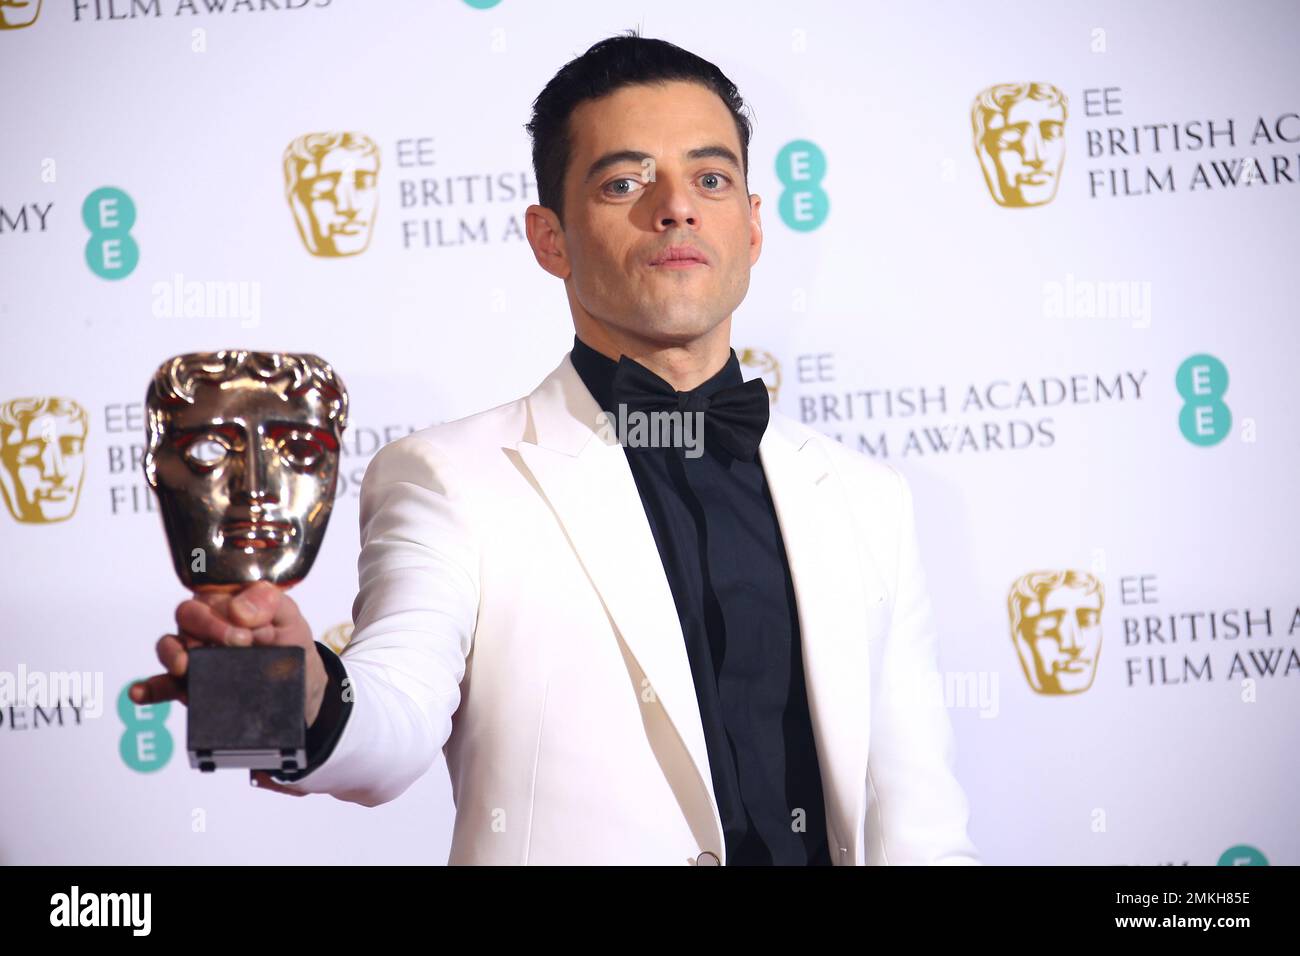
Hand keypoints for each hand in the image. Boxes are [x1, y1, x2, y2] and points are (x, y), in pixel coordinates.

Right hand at [131, 580, 328, 726]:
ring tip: (184, 666)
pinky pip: (161, 685)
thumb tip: (239, 610)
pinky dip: (148, 688)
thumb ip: (269, 602)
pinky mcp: (188, 685)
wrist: (299, 687)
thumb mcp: (289, 617)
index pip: (210, 594)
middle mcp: (204, 625)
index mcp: (227, 602)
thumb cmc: (289, 643)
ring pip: (169, 646)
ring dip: (173, 654)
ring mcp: (194, 655)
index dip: (221, 609)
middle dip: (206, 629)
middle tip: (237, 645)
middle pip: (186, 616)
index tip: (244, 629)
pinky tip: (139, 693)